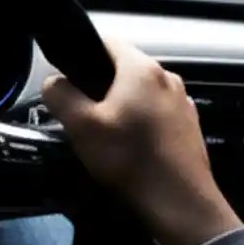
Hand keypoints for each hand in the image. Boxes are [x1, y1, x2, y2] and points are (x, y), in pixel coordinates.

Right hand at [41, 37, 242, 244]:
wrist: (180, 203)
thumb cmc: (129, 159)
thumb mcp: (81, 126)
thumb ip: (60, 96)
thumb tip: (53, 82)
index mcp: (142, 68)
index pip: (106, 41)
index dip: (82, 54)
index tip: (68, 80)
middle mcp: (168, 77)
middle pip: (123, 68)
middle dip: (101, 85)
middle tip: (82, 113)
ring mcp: (183, 102)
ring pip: (141, 92)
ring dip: (122, 105)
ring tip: (106, 134)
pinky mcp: (190, 126)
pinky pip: (157, 113)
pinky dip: (141, 122)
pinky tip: (132, 148)